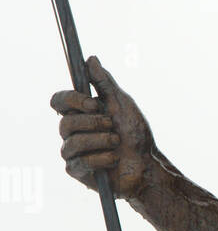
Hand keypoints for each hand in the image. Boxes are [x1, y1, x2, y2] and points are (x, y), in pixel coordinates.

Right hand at [51, 55, 155, 199]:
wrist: (147, 165)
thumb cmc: (135, 135)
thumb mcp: (122, 104)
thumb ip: (105, 83)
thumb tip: (91, 59)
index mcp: (80, 113)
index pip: (59, 101)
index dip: (71, 100)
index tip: (93, 104)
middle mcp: (72, 131)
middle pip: (65, 123)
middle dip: (93, 124)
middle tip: (112, 126)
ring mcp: (73, 152)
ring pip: (72, 143)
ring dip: (99, 141)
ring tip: (116, 143)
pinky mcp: (77, 171)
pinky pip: (79, 162)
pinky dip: (100, 158)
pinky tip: (114, 159)